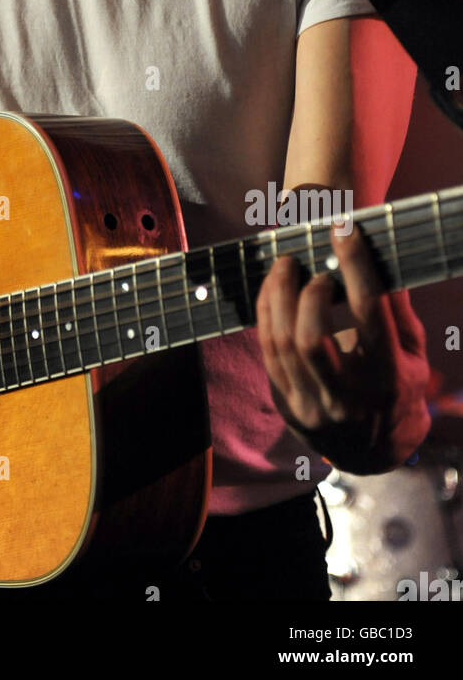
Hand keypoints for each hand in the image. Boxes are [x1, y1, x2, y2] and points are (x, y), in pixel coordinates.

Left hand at [256, 219, 430, 473]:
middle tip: (314, 267)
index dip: (354, 264)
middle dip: (307, 291)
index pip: (367, 313)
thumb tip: (383, 255)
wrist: (374, 451)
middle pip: (311, 335)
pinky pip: (267, 350)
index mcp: (387, 376)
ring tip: (285, 265)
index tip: (344, 228)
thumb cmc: (398, 388)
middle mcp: (346, 395)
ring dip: (278, 294)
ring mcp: (312, 404)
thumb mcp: (413, 354)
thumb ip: (399, 310)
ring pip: (281, 342)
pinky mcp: (287, 402)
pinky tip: (272, 289)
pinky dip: (265, 312)